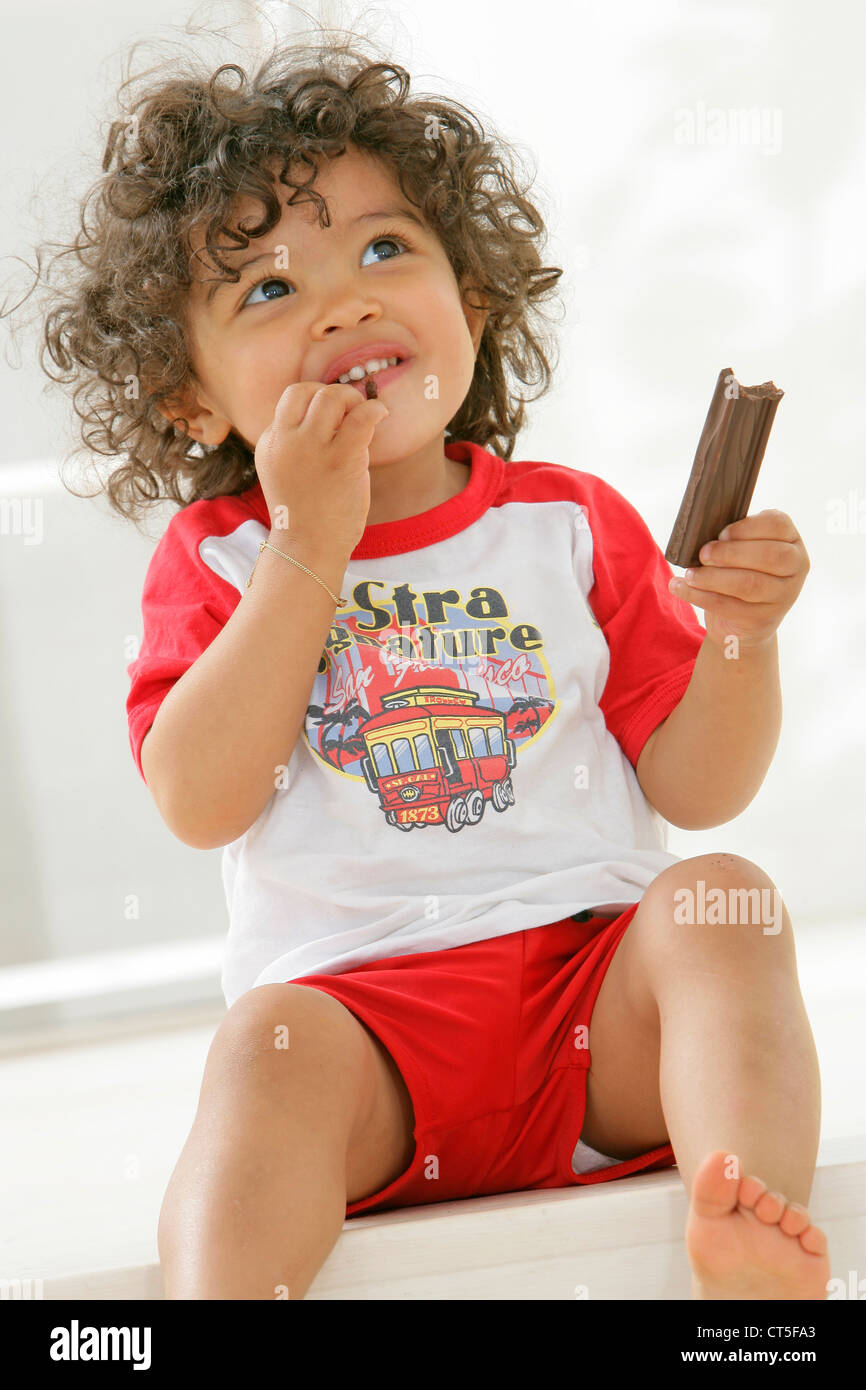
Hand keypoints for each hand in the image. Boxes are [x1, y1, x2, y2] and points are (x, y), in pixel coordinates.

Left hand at [668, 508, 809, 650]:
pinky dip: (699, 596)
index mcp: (792, 542)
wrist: (745, 622)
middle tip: (703, 554)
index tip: (722, 533)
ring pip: (750, 584)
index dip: (749, 527)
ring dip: (713, 577)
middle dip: (731, 553)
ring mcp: (783, 596)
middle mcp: (796, 568)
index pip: (779, 525)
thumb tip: (701, 529)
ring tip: (689, 574)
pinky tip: (680, 587)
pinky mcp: (762, 619)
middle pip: (770, 556)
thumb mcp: (746, 550)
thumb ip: (734, 538)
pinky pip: (728, 606)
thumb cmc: (743, 572)